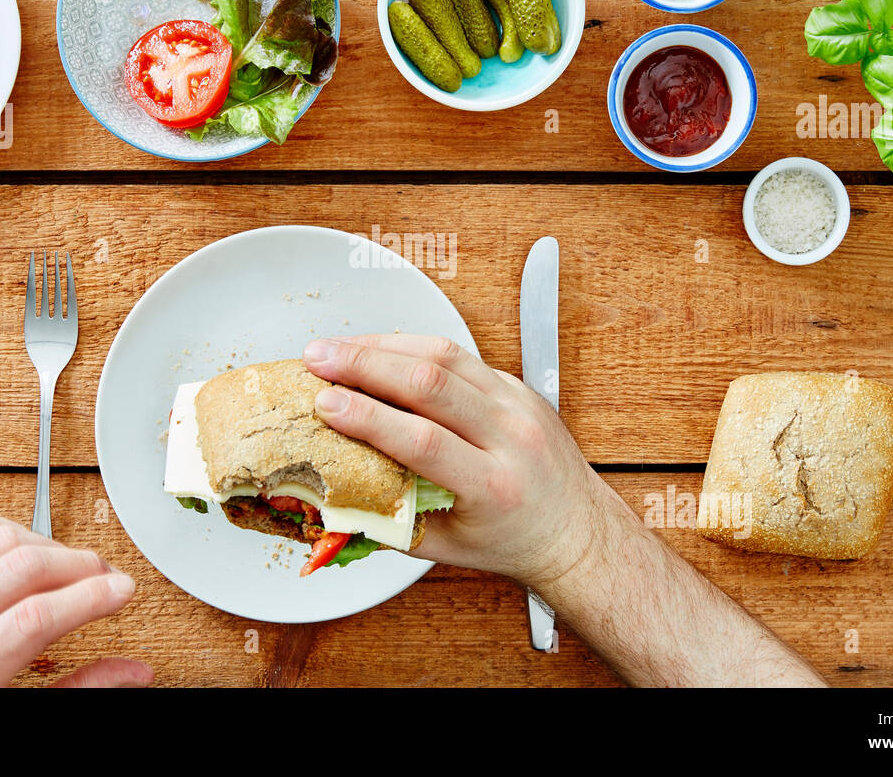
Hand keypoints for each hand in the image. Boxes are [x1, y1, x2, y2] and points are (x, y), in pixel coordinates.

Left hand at [0, 513, 151, 687]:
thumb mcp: (14, 712)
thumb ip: (78, 688)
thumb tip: (136, 672)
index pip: (35, 617)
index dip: (89, 596)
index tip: (122, 589)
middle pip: (22, 569)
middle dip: (79, 565)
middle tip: (105, 576)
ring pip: (1, 538)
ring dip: (50, 545)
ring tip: (70, 567)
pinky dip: (13, 529)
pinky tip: (30, 550)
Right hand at [302, 334, 618, 588]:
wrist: (574, 530)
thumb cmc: (510, 541)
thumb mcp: (444, 547)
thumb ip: (387, 522)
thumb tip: (326, 500)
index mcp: (493, 485)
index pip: (423, 440)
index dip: (369, 418)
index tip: (326, 404)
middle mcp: (511, 436)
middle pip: (431, 384)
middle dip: (365, 364)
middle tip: (318, 358)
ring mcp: (517, 403)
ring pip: (445, 355)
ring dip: (383, 345)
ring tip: (337, 347)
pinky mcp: (514, 384)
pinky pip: (459, 354)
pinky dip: (413, 347)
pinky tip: (378, 348)